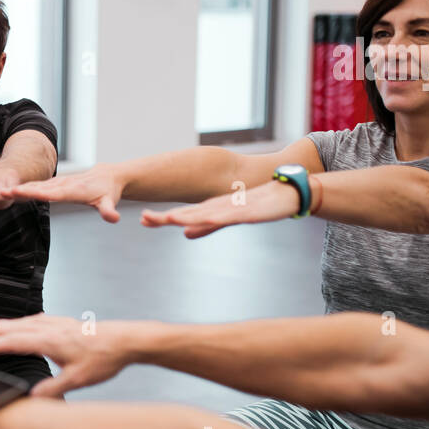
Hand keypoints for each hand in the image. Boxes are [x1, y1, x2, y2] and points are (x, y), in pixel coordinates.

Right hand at [0, 313, 136, 397]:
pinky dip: (32, 320)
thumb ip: (53, 387)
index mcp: (51, 342)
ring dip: (13, 323)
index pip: (16, 343)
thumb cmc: (105, 357)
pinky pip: (44, 319)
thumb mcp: (78, 379)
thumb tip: (33, 397)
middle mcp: (54, 330)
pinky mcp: (71, 324)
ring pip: (31, 322)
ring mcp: (62, 325)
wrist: (127, 341)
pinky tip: (32, 320)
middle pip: (20, 328)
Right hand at [6, 164, 124, 221]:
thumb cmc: (108, 190)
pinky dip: (25, 187)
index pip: (52, 193)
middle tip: (3, 191)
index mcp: (73, 190)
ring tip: (1, 191)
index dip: (36, 193)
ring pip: (36, 185)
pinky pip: (38, 185)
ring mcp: (58, 183)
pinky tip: (12, 191)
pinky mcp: (55, 184)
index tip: (21, 192)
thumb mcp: (109, 201)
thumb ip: (109, 210)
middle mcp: (63, 185)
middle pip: (39, 188)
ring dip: (20, 188)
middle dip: (22, 190)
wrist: (107, 176)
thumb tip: (114, 218)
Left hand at [140, 179, 300, 237]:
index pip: (182, 214)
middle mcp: (217, 206)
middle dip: (166, 217)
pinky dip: (217, 218)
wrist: (285, 194)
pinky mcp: (247, 211)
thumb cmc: (255, 206)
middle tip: (144, 218)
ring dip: (187, 216)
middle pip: (188, 213)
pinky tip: (206, 219)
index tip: (143, 220)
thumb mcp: (226, 219)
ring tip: (169, 219)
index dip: (162, 218)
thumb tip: (184, 234)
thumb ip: (206, 227)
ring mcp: (231, 208)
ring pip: (205, 214)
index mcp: (210, 209)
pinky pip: (230, 216)